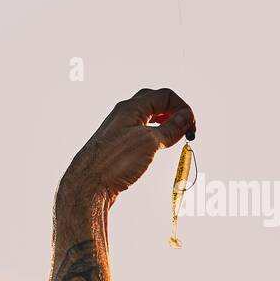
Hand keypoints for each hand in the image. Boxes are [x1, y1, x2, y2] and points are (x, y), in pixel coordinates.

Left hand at [57, 87, 196, 207]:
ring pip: (147, 117)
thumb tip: (186, 116)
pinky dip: (154, 134)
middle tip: (185, 128)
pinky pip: (140, 131)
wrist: (88, 185)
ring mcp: (119, 129)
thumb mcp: (150, 142)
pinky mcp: (117, 144)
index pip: (164, 96)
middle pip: (155, 102)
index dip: (182, 108)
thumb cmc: (116, 161)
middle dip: (174, 112)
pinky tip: (158, 147)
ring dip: (164, 123)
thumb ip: (170, 128)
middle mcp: (123, 114)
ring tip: (175, 137)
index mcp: (131, 108)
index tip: (191, 127)